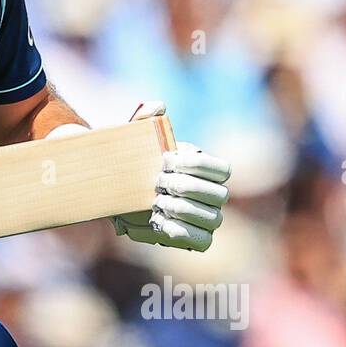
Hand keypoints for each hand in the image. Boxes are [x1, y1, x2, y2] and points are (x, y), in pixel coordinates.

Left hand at [113, 102, 230, 251]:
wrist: (123, 195)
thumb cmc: (137, 165)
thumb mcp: (138, 139)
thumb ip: (146, 118)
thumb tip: (158, 106)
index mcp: (208, 170)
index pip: (222, 169)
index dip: (196, 165)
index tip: (166, 160)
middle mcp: (216, 196)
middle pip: (218, 194)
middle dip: (186, 187)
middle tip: (158, 183)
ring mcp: (209, 219)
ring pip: (211, 217)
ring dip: (182, 208)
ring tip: (156, 202)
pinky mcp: (198, 240)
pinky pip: (200, 240)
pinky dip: (180, 231)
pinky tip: (159, 220)